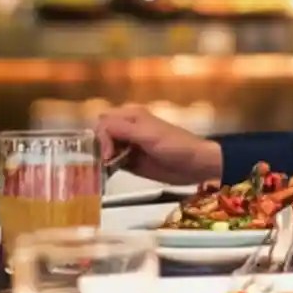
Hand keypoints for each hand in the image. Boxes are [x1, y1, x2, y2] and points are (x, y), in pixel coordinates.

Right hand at [95, 105, 222, 184]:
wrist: (195, 165)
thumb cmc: (176, 145)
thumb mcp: (148, 135)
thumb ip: (122, 130)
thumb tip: (99, 130)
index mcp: (131, 116)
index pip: (103, 122)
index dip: (101, 137)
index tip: (108, 154)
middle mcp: (127, 129)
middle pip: (100, 135)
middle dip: (97, 148)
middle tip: (104, 163)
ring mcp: (128, 146)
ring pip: (103, 150)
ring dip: (100, 160)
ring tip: (101, 172)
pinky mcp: (131, 162)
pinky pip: (111, 163)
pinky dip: (106, 169)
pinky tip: (106, 175)